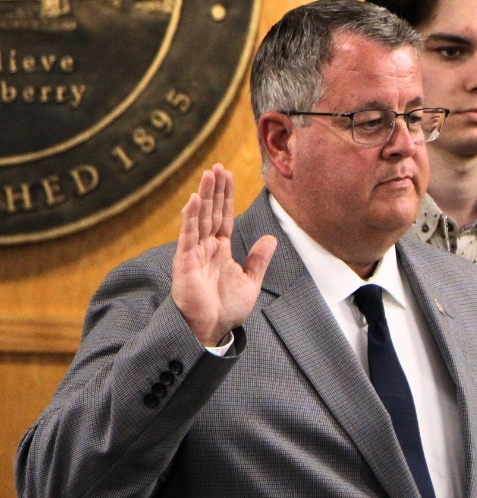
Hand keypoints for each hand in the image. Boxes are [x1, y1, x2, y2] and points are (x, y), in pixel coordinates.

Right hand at [171, 165, 276, 345]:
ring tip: (207, 175)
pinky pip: (188, 238)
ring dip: (203, 197)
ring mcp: (194, 254)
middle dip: (215, 190)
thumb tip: (271, 238)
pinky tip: (193, 202)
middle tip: (217, 166)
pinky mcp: (184, 264)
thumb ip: (258, 260)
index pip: (224, 216)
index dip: (226, 196)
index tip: (227, 175)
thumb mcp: (250, 282)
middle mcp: (206, 248)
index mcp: (221, 249)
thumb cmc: (227, 309)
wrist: (212, 331)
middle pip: (211, 212)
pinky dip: (190, 219)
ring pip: (199, 220)